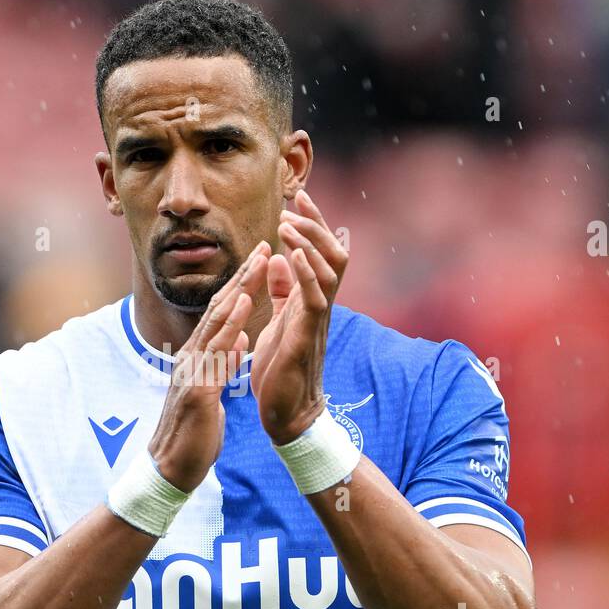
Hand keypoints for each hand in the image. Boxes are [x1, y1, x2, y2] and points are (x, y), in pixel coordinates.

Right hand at [147, 243, 269, 490]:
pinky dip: (230, 331)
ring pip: (216, 324)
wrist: (172, 470)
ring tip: (259, 264)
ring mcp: (191, 373)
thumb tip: (240, 340)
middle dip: (244, 275)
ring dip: (239, 291)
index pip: (220, 313)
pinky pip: (216, 356)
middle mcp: (191, 358)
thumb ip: (224, 363)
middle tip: (266, 245)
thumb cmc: (194, 434)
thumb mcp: (212, 392)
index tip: (263, 259)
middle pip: (218, 308)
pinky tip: (244, 312)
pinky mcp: (198, 392)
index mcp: (197, 358)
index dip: (242, 284)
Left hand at [252, 189, 348, 443]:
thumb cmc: (282, 368)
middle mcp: (319, 305)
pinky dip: (305, 274)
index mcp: (310, 299)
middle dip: (316, 222)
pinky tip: (292, 255)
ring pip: (328, 271)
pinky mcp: (305, 336)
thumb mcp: (278, 320)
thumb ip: (281, 290)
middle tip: (298, 198)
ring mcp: (316, 319)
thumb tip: (276, 257)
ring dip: (308, 242)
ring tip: (288, 222)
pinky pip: (313, 298)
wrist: (286, 412)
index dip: (312, 223)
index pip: (319, 252)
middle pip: (332, 253)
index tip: (298, 196)